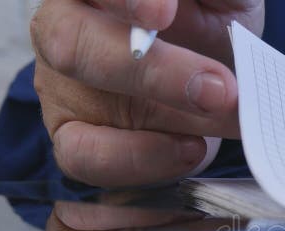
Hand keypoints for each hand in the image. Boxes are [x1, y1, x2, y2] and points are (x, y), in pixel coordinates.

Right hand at [30, 0, 264, 186]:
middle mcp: (66, 24)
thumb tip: (188, 7)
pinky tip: (191, 149)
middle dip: (149, 70)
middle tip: (217, 89)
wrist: (219, 76)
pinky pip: (87, 158)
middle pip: (72, 41)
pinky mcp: (74, 135)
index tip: (164, 13)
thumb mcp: (221, 1)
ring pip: (82, 102)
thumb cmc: (210, 25)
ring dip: (161, 119)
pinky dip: (145, 160)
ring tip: (218, 119)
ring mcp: (64, 83)